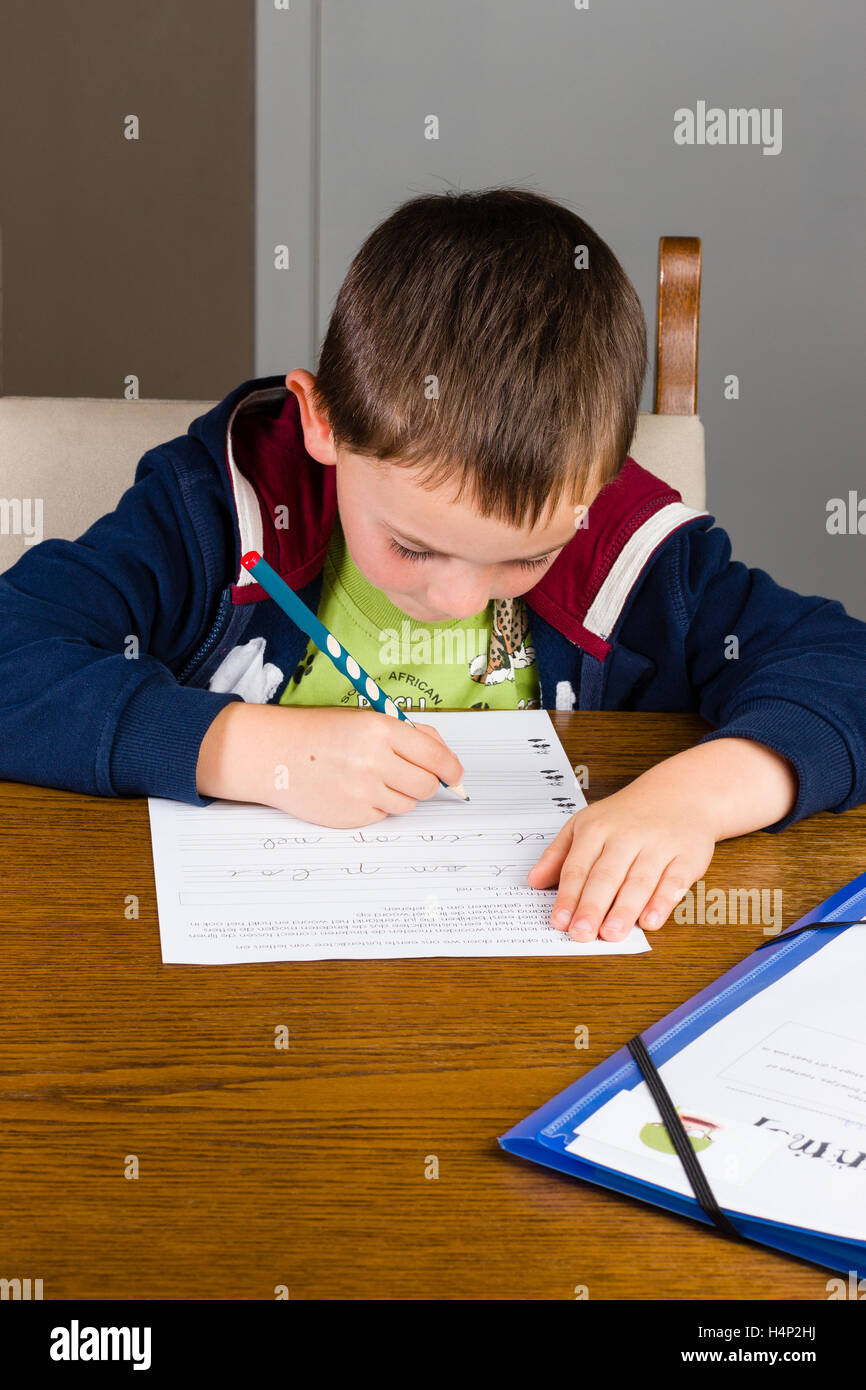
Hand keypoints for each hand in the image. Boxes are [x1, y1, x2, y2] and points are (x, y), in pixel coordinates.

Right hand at [196, 702, 464, 827]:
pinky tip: (352, 791)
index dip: (452, 769)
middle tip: (407, 774)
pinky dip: (375, 806)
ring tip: (370, 779)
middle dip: (424, 782)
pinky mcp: (352, 817)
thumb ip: (409, 735)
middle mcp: (375, 761)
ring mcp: (363, 792)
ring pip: (407, 804)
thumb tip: (447, 761)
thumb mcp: (365, 719)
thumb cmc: (320, 733)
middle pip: (427, 786)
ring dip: (398, 794)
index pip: (437, 757)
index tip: (455, 775)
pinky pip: (382, 816)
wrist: (273, 753)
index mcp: (381, 729)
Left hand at [525, 778, 716, 941]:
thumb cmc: (626, 815)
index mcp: (597, 828)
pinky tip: (649, 921)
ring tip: (610, 934)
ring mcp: (659, 845)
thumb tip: (534, 881)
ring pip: (638, 881)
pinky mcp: (687, 856)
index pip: (578, 867)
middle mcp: (627, 836)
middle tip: (581, 934)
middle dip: (592, 907)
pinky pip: (674, 882)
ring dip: (624, 910)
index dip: (568, 896)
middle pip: (606, 875)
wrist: (680, 792)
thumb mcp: (585, 824)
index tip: (559, 921)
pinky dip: (662, 902)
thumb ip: (559, 854)